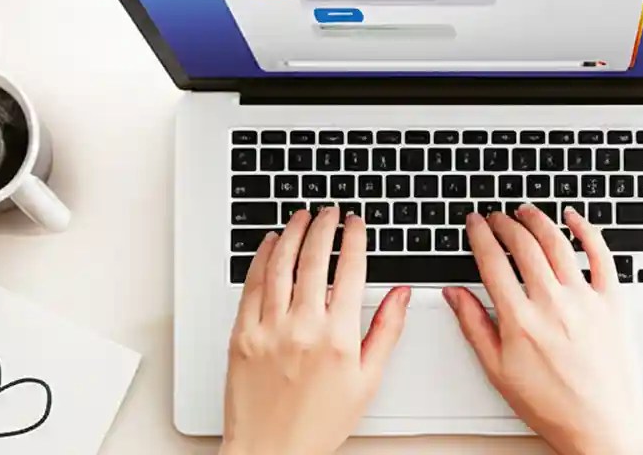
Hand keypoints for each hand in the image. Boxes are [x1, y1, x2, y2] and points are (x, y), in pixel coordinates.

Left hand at [221, 207, 410, 454]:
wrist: (271, 451)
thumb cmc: (319, 423)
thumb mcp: (367, 380)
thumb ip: (386, 331)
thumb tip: (401, 294)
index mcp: (337, 337)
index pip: (350, 271)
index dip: (354, 239)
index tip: (356, 223)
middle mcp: (302, 327)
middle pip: (314, 259)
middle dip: (324, 227)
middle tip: (329, 212)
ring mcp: (268, 329)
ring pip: (280, 265)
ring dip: (292, 234)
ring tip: (301, 217)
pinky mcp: (241, 335)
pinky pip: (251, 286)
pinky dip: (261, 259)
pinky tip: (270, 245)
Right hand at [443, 205, 642, 454]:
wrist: (603, 425)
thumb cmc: (553, 405)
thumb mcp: (498, 370)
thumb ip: (473, 326)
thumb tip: (454, 294)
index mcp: (520, 319)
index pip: (492, 261)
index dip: (480, 235)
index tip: (474, 222)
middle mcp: (552, 303)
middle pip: (523, 244)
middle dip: (504, 223)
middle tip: (496, 216)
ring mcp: (585, 299)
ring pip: (557, 242)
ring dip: (537, 220)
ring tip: (526, 212)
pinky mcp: (613, 301)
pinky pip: (601, 254)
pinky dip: (586, 230)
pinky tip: (574, 219)